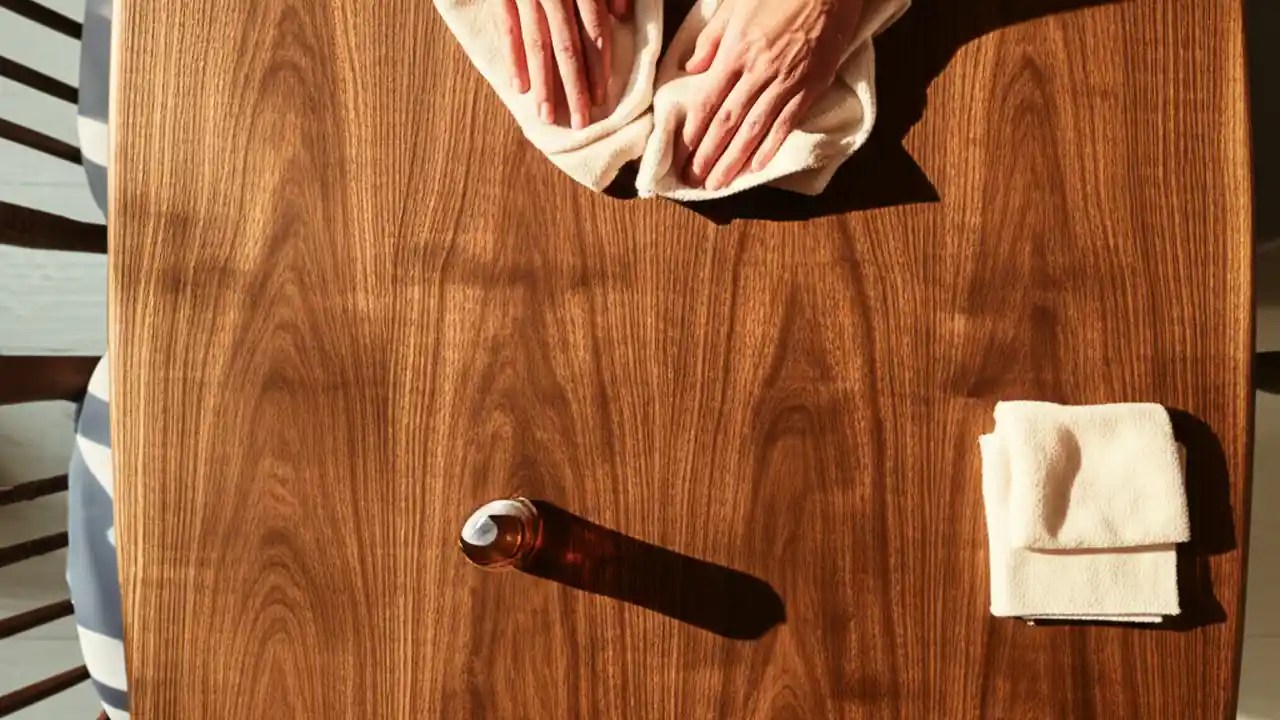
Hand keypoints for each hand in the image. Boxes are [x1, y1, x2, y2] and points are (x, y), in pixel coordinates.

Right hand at [500, 0, 631, 128]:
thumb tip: (623, 16)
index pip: (594, 31)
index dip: (598, 67)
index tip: (600, 99)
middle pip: (567, 47)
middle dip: (574, 88)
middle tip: (579, 122)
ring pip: (537, 45)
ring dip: (543, 84)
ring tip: (546, 116)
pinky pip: (508, 30)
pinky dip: (513, 59)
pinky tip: (519, 87)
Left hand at [678, 0, 862, 189]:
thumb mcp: (735, 5)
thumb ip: (712, 39)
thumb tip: (692, 68)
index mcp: (736, 52)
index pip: (708, 101)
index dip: (693, 132)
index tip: (682, 153)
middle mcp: (758, 72)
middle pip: (727, 123)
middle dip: (708, 155)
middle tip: (694, 180)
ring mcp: (786, 82)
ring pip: (754, 130)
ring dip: (734, 160)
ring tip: (719, 183)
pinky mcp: (811, 86)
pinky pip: (786, 123)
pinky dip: (770, 147)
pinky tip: (756, 167)